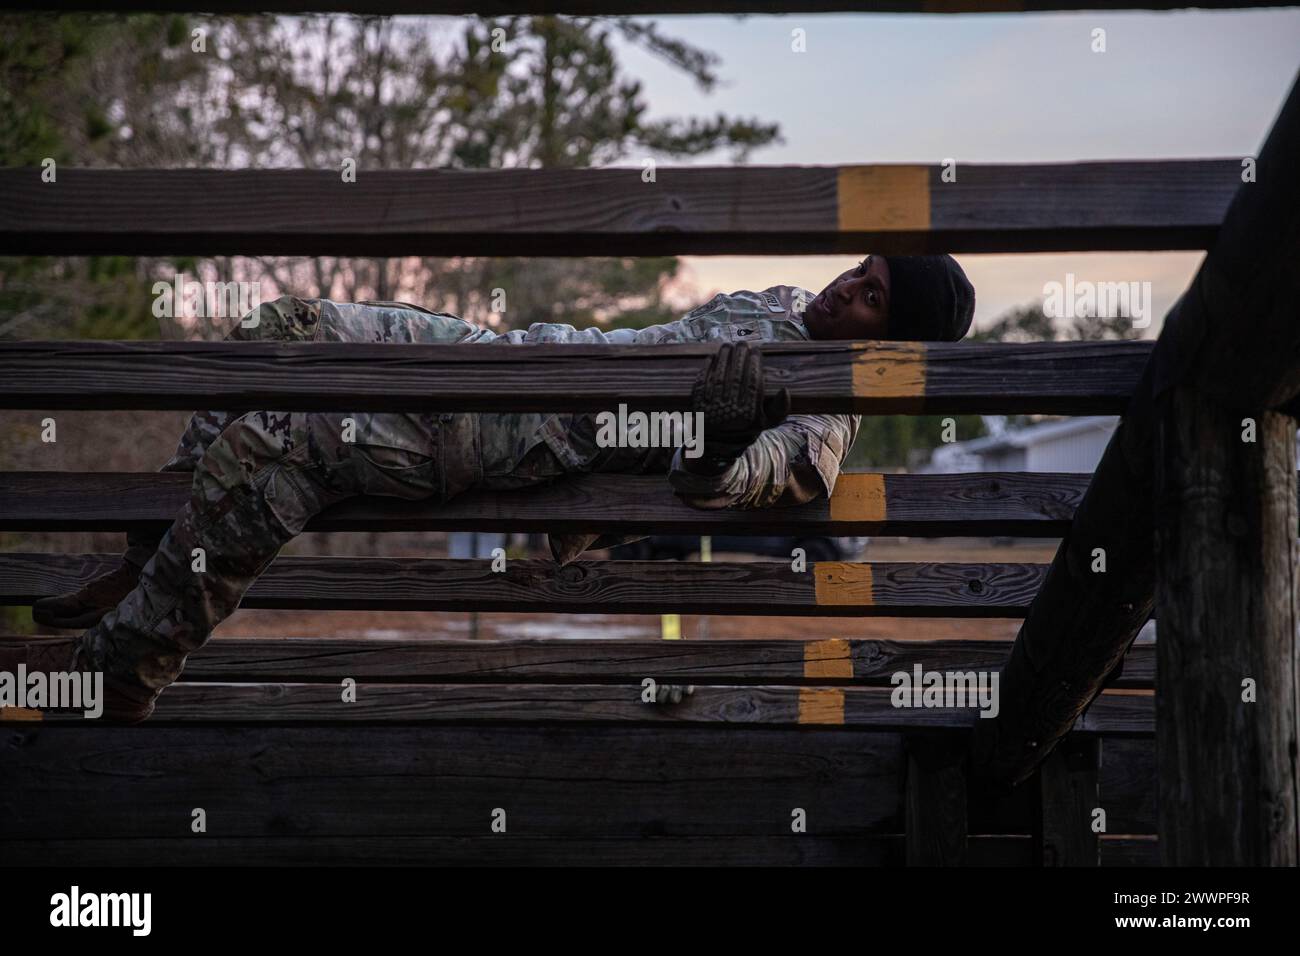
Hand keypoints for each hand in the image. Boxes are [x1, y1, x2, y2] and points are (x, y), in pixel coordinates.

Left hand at [686, 342, 789, 474]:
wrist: (719, 445)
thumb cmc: (746, 429)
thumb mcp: (766, 423)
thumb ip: (779, 409)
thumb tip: (785, 390)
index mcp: (749, 414)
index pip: (753, 384)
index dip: (755, 365)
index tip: (756, 351)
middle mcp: (731, 410)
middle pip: (736, 377)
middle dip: (740, 357)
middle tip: (742, 343)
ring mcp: (713, 407)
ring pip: (719, 377)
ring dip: (723, 358)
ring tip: (727, 345)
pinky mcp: (698, 405)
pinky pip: (702, 383)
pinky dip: (706, 369)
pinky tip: (711, 357)